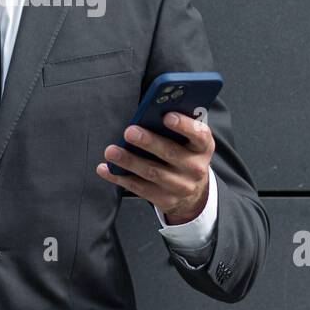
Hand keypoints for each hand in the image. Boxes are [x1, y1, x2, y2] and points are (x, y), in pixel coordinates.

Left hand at [96, 111, 213, 223]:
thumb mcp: (188, 140)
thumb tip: (149, 110)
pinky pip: (140, 189)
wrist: (192, 191)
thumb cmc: (184, 153)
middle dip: (149, 142)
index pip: (199, 135)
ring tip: (111, 151)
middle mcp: (196, 168)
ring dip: (129, 161)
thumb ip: (175, 126)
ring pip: (152, 173)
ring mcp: (181, 186)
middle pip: (171, 153)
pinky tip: (105, 169)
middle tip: (129, 132)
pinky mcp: (166, 200)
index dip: (184, 125)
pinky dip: (120, 178)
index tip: (167, 116)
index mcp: (203, 147)